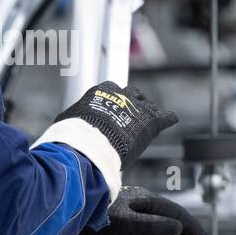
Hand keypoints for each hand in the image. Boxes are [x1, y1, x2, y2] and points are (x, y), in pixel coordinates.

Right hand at [53, 82, 176, 169]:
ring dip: (147, 112)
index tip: (112, 110)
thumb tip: (64, 124)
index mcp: (102, 90)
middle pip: (132, 94)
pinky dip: (167, 118)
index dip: (113, 101)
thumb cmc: (74, 134)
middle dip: (132, 103)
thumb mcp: (67, 120)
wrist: (91, 144)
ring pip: (147, 105)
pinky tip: (171, 119)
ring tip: (147, 119)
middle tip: (131, 114)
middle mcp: (122, 94)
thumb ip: (72, 118)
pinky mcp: (151, 122)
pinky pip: (164, 117)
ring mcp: (139, 107)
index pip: (112, 90)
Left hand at [70, 186, 209, 234]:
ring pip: (150, 221)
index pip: (174, 213)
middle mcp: (134, 202)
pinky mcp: (112, 219)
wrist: (61, 211)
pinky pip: (136, 228)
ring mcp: (123, 210)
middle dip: (180, 228)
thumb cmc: (90, 211)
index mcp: (142, 199)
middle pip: (164, 216)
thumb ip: (152, 226)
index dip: (191, 225)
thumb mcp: (126, 222)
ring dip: (163, 233)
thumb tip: (177, 228)